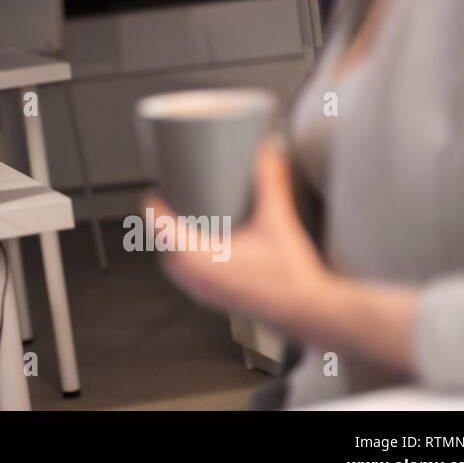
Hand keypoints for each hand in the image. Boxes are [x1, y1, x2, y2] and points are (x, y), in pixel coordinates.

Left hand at [147, 136, 331, 330]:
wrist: (309, 314)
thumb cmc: (292, 275)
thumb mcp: (278, 220)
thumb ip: (271, 181)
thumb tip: (270, 148)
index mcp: (194, 256)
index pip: (154, 222)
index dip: (155, 199)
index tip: (162, 183)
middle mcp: (190, 276)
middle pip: (159, 238)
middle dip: (166, 216)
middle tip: (178, 192)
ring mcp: (198, 291)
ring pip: (170, 257)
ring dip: (175, 236)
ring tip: (188, 214)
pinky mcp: (210, 298)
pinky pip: (184, 272)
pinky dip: (185, 254)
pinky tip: (202, 243)